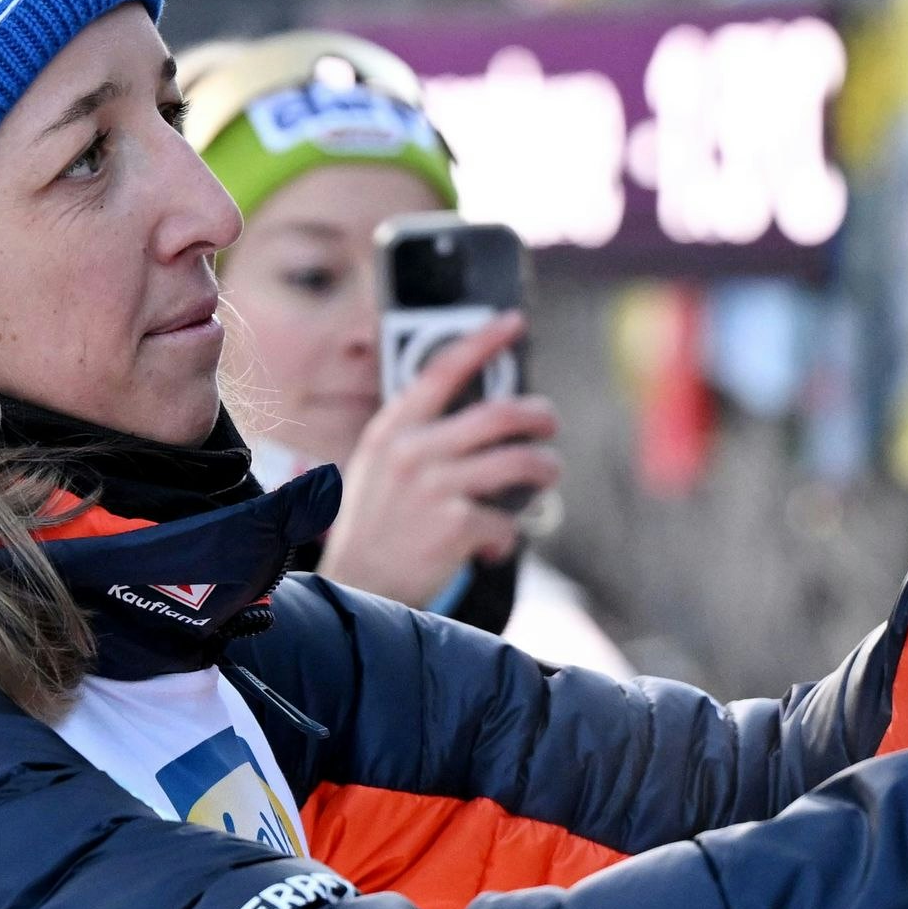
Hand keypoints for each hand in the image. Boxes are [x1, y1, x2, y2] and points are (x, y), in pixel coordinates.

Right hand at [318, 313, 562, 609]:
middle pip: (498, 414)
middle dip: (537, 414)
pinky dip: (507, 535)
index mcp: (392, 430)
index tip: (512, 322)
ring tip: (545, 477)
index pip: (441, 370)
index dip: (481, 342)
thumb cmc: (376, 528)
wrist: (358, 586)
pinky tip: (490, 546)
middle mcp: (411, 452)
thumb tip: (481, 416)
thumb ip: (419, 437)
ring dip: (544, 468)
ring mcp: (433, 488)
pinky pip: (507, 520)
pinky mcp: (454, 526)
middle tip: (549, 422)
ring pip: (519, 462)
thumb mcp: (380, 468)